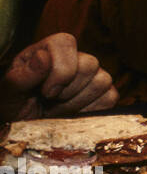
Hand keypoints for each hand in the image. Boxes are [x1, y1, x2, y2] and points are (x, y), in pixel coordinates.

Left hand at [0, 33, 117, 120]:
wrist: (25, 130)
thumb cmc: (14, 108)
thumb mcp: (8, 94)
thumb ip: (21, 76)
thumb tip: (43, 57)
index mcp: (47, 51)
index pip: (65, 42)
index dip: (60, 69)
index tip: (46, 92)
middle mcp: (73, 59)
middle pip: (89, 63)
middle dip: (68, 90)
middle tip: (50, 101)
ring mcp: (91, 76)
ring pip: (102, 80)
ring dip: (78, 102)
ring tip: (58, 109)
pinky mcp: (104, 94)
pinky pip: (110, 97)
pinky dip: (92, 110)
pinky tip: (73, 114)